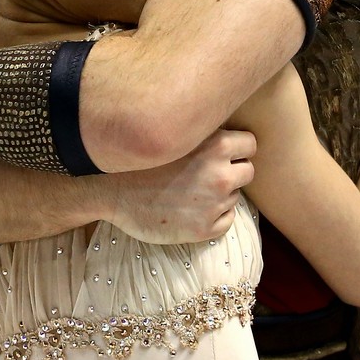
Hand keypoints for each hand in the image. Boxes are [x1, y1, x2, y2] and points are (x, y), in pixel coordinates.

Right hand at [102, 129, 255, 244]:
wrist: (109, 189)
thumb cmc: (140, 156)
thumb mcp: (176, 133)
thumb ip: (204, 132)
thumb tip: (228, 129)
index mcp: (215, 145)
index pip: (250, 144)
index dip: (236, 148)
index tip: (222, 151)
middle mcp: (220, 174)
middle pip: (248, 171)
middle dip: (232, 171)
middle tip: (206, 173)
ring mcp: (214, 204)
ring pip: (234, 196)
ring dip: (219, 194)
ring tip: (189, 190)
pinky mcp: (205, 229)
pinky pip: (225, 220)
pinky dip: (213, 216)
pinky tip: (189, 209)